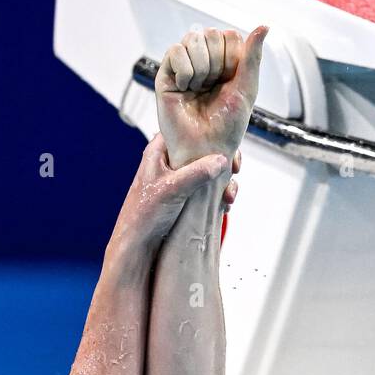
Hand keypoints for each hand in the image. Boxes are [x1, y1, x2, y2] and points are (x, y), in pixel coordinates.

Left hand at [103, 133, 240, 262]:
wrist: (139, 244)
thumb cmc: (144, 213)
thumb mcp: (172, 188)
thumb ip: (197, 172)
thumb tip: (222, 160)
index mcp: (160, 151)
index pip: (187, 130)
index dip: (208, 133)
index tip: (225, 144)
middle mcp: (170, 162)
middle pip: (204, 150)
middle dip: (222, 161)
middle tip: (235, 170)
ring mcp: (180, 180)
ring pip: (209, 171)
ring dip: (224, 182)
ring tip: (228, 197)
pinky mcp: (187, 197)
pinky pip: (208, 190)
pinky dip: (219, 195)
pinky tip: (223, 206)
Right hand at [155, 25, 266, 168]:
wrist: (205, 148)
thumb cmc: (227, 126)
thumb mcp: (246, 89)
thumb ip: (253, 57)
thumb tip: (265, 26)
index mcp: (226, 63)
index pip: (229, 36)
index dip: (232, 58)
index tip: (230, 83)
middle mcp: (205, 61)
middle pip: (211, 34)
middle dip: (216, 64)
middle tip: (212, 88)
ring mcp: (185, 65)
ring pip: (192, 38)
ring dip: (201, 68)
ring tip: (198, 89)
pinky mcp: (167, 73)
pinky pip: (175, 51)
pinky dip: (184, 71)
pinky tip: (185, 89)